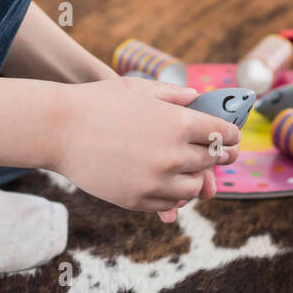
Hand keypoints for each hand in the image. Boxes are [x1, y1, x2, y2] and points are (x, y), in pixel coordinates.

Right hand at [51, 75, 240, 214]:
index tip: (232, 137)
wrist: (61, 130)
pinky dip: (174, 195)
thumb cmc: (99, 102)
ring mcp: (156, 181)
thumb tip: (197, 99)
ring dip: (196, 178)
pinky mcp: (139, 200)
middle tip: (220, 155)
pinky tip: (168, 182)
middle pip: (211, 161)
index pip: (222, 134)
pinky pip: (169, 203)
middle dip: (217, 156)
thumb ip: (173, 94)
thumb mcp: (140, 88)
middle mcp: (173, 155)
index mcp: (179, 123)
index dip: (231, 135)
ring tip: (194, 171)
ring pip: (193, 188)